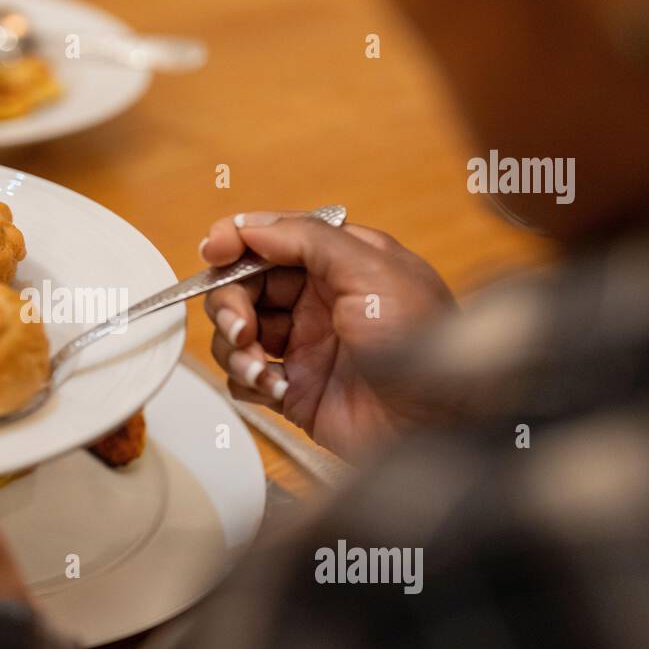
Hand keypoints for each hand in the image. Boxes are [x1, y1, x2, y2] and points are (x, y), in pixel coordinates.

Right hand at [201, 211, 455, 458]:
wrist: (434, 422)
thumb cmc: (423, 344)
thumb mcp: (371, 269)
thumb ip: (308, 238)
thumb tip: (252, 225)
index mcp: (339, 264)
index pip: (273, 240)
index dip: (238, 241)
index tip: (214, 250)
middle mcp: (317, 302)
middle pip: (244, 286)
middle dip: (231, 303)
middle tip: (241, 326)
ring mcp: (302, 347)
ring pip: (236, 332)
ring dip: (235, 347)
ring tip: (260, 366)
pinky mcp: (292, 389)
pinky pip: (243, 377)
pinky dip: (247, 381)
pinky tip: (275, 388)